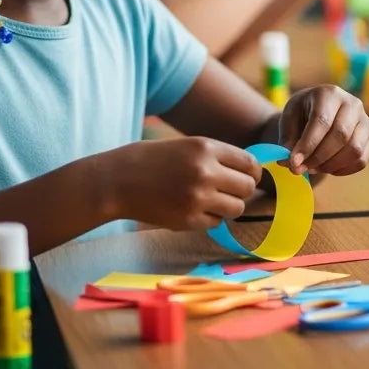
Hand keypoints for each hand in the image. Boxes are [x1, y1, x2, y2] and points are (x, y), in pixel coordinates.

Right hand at [100, 137, 262, 229]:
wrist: (115, 181)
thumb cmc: (150, 160)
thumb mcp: (186, 145)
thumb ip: (217, 156)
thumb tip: (250, 170)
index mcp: (205, 148)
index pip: (250, 163)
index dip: (253, 172)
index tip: (249, 177)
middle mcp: (205, 172)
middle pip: (248, 187)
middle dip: (242, 190)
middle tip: (228, 191)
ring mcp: (197, 198)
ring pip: (237, 208)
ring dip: (228, 206)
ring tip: (211, 201)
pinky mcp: (188, 220)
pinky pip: (216, 223)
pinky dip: (210, 218)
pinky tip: (193, 209)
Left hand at [279, 85, 368, 175]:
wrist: (320, 113)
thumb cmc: (302, 115)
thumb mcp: (289, 120)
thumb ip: (288, 139)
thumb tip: (290, 162)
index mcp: (329, 93)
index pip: (322, 121)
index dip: (308, 145)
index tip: (293, 162)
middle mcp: (352, 103)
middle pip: (340, 135)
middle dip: (318, 157)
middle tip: (301, 169)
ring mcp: (365, 120)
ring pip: (354, 149)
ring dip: (331, 165)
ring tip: (313, 168)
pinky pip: (361, 159)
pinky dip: (343, 169)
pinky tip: (327, 168)